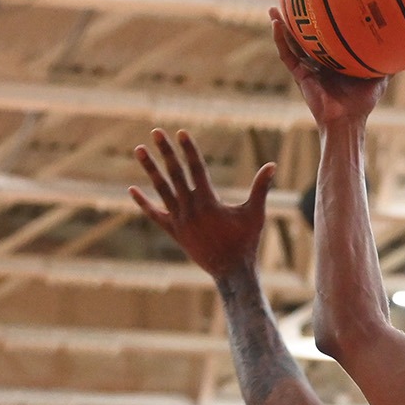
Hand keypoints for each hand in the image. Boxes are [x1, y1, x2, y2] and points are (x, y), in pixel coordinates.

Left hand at [130, 129, 275, 282]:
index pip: (196, 169)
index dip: (189, 149)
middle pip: (175, 173)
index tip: (181, 132)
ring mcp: (180, 221)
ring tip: (139, 149)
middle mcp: (190, 209)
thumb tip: (272, 165)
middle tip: (155, 131)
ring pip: (161, 189)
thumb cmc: (246, 242)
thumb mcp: (255, 214)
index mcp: (209, 202)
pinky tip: (131, 190)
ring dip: (150, 169)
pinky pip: (155, 215)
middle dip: (166, 151)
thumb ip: (260, 188)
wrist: (231, 272)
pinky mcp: (174, 232)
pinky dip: (143, 203)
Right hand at [271, 9, 387, 126]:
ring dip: (282, 26)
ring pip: (291, 43)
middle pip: (304, 37)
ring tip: (273, 9)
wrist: (348, 119)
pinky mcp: (300, 76)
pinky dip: (281, 40)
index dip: (319, 25)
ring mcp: (307, 69)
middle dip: (296, 22)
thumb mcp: (378, 77)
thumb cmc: (363, 102)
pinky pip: (288, 55)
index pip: (324, 38)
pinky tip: (276, 24)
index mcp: (333, 62)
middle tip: (290, 3)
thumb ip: (386, 63)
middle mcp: (318, 63)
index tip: (318, 8)